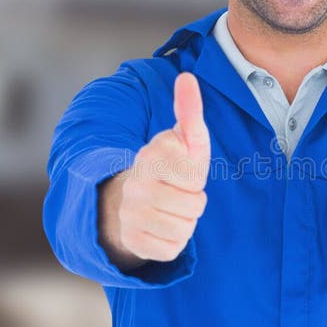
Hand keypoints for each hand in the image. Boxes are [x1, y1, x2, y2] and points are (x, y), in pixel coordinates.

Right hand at [99, 72, 210, 265]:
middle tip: (176, 192)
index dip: (196, 177)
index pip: (196, 177)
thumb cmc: (170, 167)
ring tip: (170, 209)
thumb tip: (187, 77)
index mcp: (150, 156)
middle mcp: (135, 185)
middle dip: (193, 201)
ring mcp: (130, 215)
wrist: (130, 201)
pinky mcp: (133, 242)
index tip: (180, 171)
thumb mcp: (184, 139)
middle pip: (195, 205)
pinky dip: (174, 241)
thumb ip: (189, 111)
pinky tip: (161, 227)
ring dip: (185, 222)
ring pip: (186, 229)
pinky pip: (173, 249)